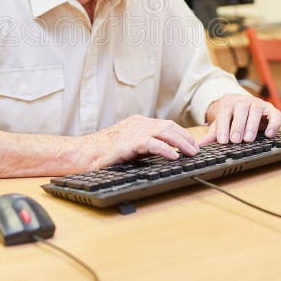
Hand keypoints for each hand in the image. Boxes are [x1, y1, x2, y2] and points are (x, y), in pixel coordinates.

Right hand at [83, 115, 199, 169]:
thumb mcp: (129, 146)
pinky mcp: (130, 142)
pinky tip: (175, 156)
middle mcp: (138, 124)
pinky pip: (153, 143)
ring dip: (181, 142)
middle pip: (169, 126)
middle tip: (196, 149)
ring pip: (165, 132)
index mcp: (138, 123)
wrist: (84, 152)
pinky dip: (166, 149)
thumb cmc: (103, 152)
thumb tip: (164, 153)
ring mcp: (134, 131)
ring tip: (191, 153)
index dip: (181, 134)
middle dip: (185, 137)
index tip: (191, 144)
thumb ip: (145, 147)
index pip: (165, 124)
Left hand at [198, 94, 280, 145]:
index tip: (222, 140)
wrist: (242, 104)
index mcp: (228, 103)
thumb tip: (199, 145)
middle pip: (241, 110)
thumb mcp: (220, 124)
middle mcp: (243, 101)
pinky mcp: (271, 110)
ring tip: (248, 140)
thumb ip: (212, 134)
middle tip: (235, 140)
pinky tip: (269, 135)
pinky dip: (273, 124)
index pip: (225, 113)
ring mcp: (258, 104)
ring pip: (256, 110)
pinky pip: (275, 115)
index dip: (223, 127)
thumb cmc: (231, 117)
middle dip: (238, 126)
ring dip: (252, 125)